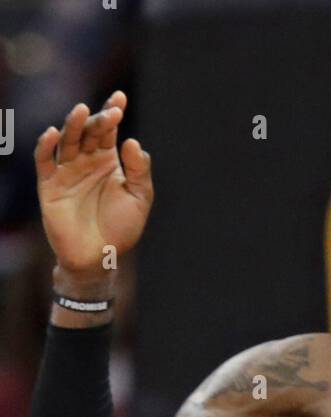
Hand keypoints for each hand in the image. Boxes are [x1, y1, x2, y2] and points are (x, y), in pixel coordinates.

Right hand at [35, 91, 152, 275]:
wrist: (99, 257)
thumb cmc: (121, 229)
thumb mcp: (139, 199)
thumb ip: (139, 171)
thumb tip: (133, 142)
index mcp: (107, 160)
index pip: (108, 130)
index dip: (112, 112)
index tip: (121, 98)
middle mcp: (85, 160)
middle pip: (88, 131)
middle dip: (99, 120)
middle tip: (112, 114)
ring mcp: (66, 170)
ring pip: (67, 140)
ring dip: (73, 124)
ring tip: (82, 111)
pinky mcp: (50, 184)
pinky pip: (45, 160)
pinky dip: (47, 145)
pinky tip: (54, 133)